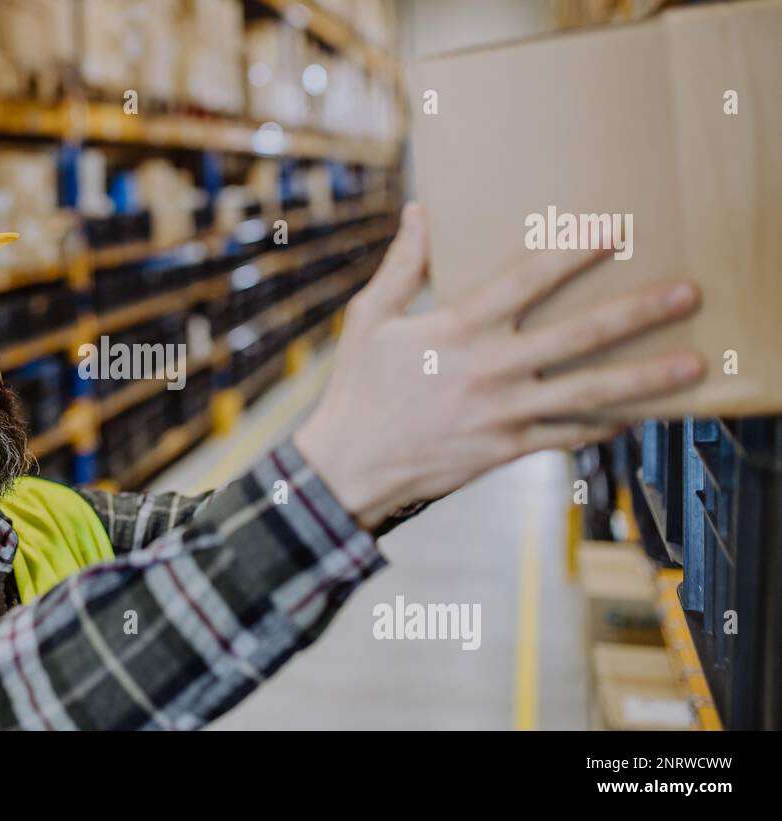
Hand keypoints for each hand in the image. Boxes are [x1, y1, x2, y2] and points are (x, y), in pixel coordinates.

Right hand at [292, 202, 703, 532]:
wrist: (350, 467)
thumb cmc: (357, 388)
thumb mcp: (368, 319)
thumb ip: (401, 265)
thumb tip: (418, 210)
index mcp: (457, 329)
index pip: (527, 280)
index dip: (574, 251)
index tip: (617, 229)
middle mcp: (490, 369)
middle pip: (579, 336)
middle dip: (638, 312)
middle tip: (687, 293)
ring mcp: (504, 413)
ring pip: (589, 393)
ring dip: (645, 378)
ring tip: (693, 364)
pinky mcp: (507, 448)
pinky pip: (568, 436)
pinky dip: (607, 426)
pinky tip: (641, 415)